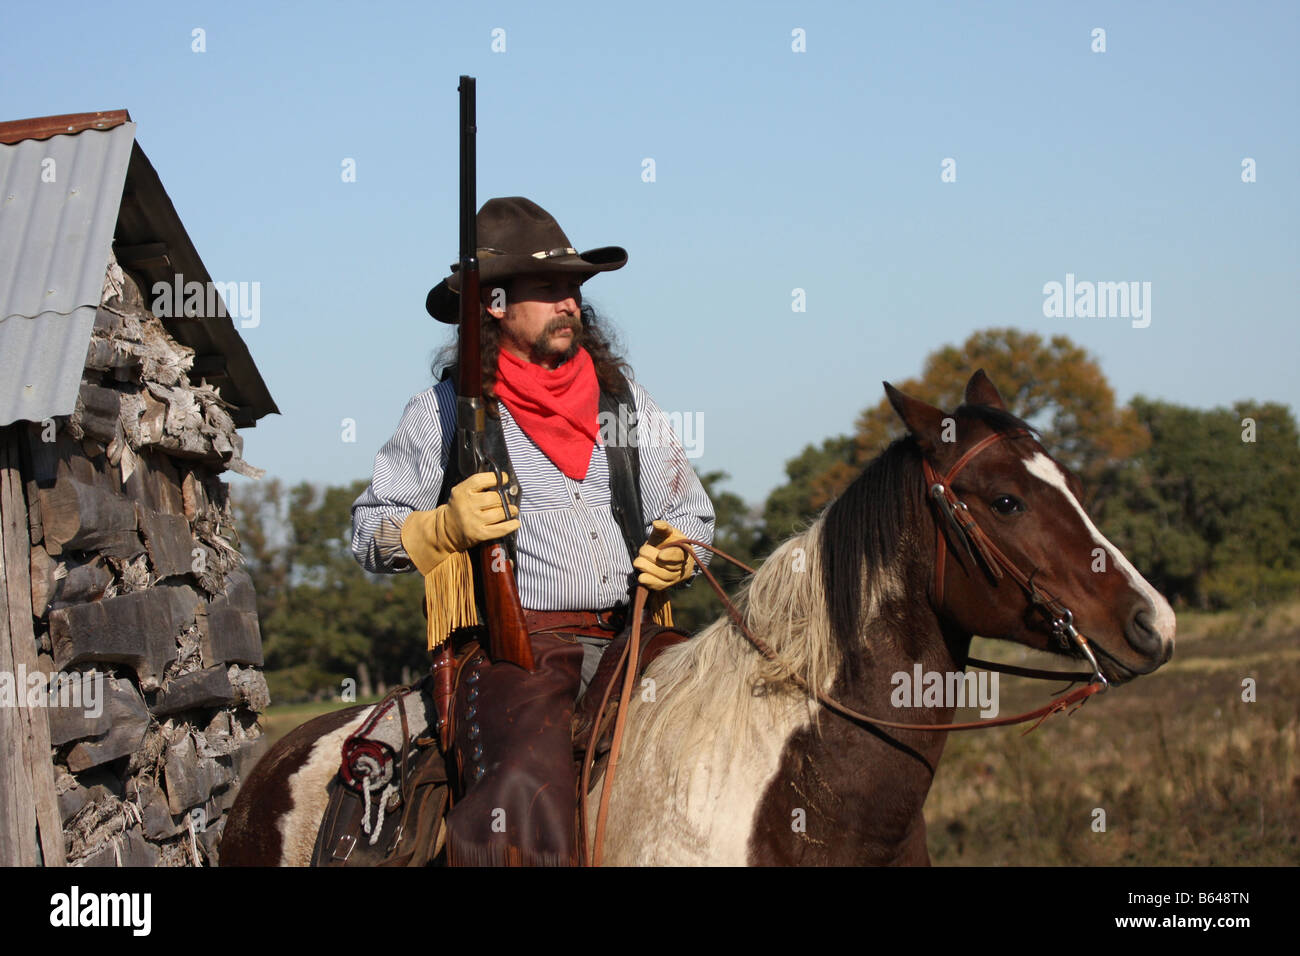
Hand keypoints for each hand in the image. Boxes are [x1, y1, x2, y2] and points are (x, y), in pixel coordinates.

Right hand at [400, 472, 519, 574]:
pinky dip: (510, 525)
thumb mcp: (462, 492)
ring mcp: (473, 520)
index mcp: (462, 492)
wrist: (446, 530)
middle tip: (506, 499)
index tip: (504, 478)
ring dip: (510, 510)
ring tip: (512, 510)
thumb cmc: (459, 507)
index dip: (495, 478)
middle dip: (504, 498)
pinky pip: (500, 529)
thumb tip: (502, 482)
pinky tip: (515, 522)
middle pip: (494, 498)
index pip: (481, 480)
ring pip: (499, 513)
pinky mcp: (479, 534)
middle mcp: (467, 505)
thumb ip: (478, 486)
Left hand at [633, 519, 696, 590]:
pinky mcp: (666, 585)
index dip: (669, 556)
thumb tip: (656, 523)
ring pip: (662, 577)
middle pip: (668, 567)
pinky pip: (658, 586)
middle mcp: (682, 566)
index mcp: (685, 551)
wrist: (668, 554)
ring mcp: (675, 578)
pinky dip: (649, 582)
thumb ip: (663, 527)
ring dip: (647, 569)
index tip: (660, 555)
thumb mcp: (667, 532)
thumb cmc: (668, 541)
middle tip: (642, 551)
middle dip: (652, 559)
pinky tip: (641, 576)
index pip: (678, 555)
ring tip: (638, 561)